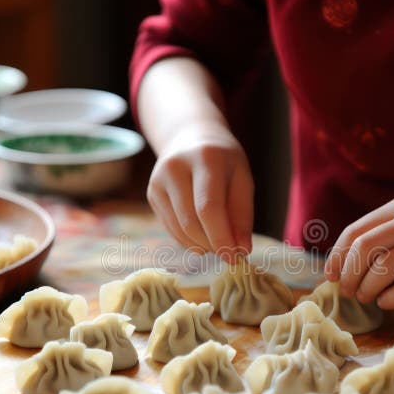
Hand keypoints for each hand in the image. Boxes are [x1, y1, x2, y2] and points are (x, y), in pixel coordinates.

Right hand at [146, 123, 253, 260]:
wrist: (191, 137)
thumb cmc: (223, 161)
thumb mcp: (242, 178)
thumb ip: (242, 214)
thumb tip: (241, 250)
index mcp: (204, 158)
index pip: (208, 208)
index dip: (221, 237)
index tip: (234, 257)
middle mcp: (175, 167)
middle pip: (191, 222)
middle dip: (212, 244)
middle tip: (230, 251)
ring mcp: (158, 180)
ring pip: (179, 229)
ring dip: (202, 245)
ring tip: (218, 242)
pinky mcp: (152, 193)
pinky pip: (171, 228)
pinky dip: (189, 240)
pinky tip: (202, 235)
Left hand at [324, 196, 393, 308]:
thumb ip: (392, 230)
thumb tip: (351, 262)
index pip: (355, 231)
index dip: (337, 257)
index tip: (331, 277)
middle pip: (364, 250)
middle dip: (349, 276)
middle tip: (349, 293)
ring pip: (384, 269)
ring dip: (368, 290)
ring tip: (369, 299)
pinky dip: (392, 299)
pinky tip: (390, 303)